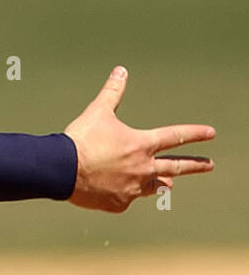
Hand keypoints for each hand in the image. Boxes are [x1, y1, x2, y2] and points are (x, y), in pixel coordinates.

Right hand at [63, 66, 214, 212]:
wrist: (63, 169)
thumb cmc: (82, 139)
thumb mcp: (98, 112)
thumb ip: (112, 92)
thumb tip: (121, 71)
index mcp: (141, 144)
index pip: (175, 136)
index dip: (195, 133)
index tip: (211, 133)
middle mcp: (143, 168)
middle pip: (176, 167)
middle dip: (196, 165)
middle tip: (210, 165)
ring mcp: (132, 188)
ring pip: (154, 187)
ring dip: (162, 183)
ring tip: (168, 185)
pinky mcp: (119, 203)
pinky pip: (126, 198)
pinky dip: (124, 193)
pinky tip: (118, 191)